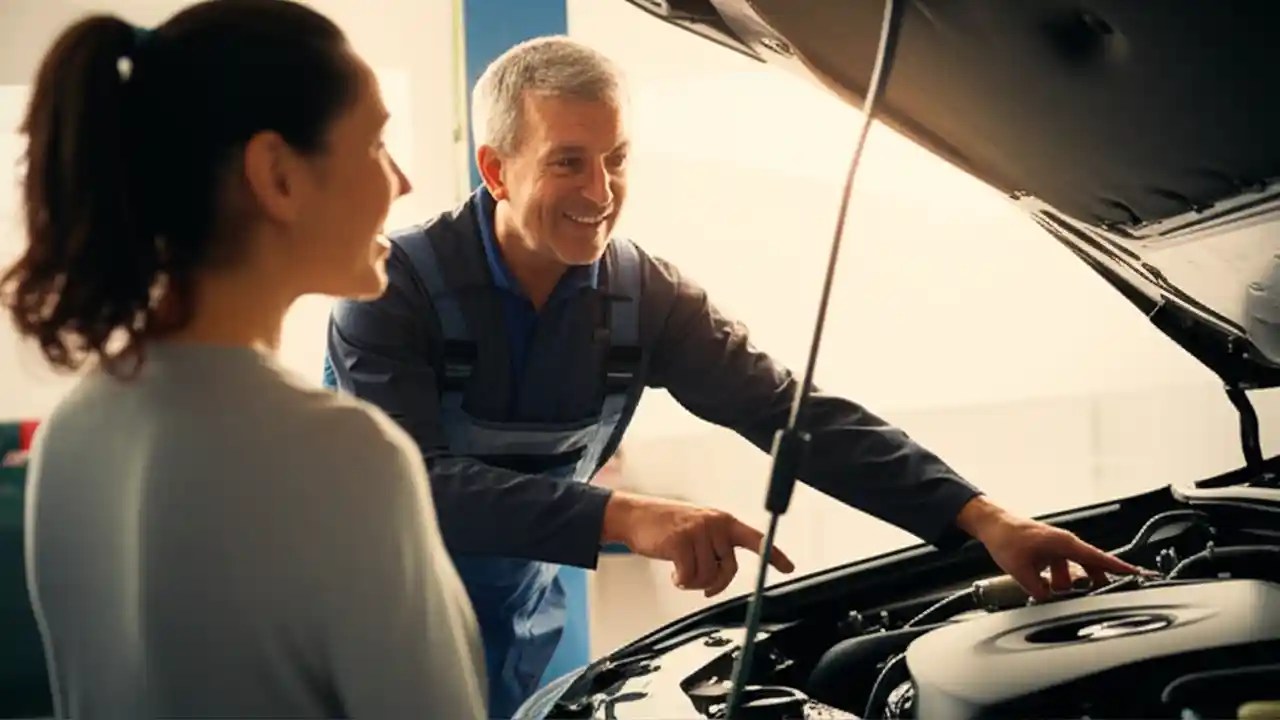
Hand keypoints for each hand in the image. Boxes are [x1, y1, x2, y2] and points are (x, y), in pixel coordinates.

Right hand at [602, 491, 795, 597]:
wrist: (635, 516)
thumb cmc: (666, 526)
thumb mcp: (698, 528)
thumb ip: (716, 544)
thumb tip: (724, 573)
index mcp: (722, 521)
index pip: (755, 538)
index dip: (773, 554)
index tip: (788, 567)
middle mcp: (714, 524)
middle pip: (728, 569)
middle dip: (713, 582)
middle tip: (700, 584)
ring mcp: (697, 532)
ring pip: (707, 576)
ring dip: (693, 582)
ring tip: (681, 571)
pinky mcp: (680, 542)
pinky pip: (689, 577)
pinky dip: (681, 581)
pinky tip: (674, 573)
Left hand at [956, 496, 1141, 600]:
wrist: (991, 524)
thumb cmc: (1006, 537)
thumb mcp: (1021, 570)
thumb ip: (1039, 590)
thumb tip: (1050, 603)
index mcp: (1064, 543)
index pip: (1098, 557)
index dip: (1119, 567)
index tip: (1138, 574)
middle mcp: (1064, 543)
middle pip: (1090, 565)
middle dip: (1094, 582)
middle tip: (1099, 596)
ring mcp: (1057, 546)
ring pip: (1074, 569)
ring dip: (1069, 583)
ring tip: (1058, 593)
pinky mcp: (1048, 550)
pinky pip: (1061, 567)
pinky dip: (1058, 578)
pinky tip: (1046, 587)